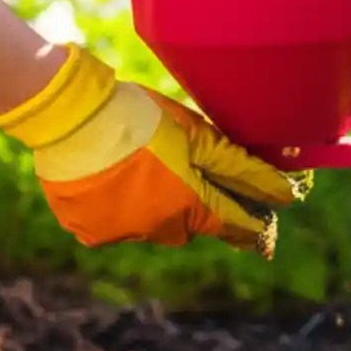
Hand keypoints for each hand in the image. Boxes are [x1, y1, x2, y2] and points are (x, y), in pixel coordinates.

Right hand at [0, 44, 312, 254]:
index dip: (251, 226)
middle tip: (181, 171)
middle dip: (194, 204)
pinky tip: (111, 176)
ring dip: (154, 203)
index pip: (233, 225)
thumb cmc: (140, 117)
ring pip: (152, 224)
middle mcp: (158, 229)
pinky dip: (119, 206)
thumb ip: (239, 168)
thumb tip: (281, 191)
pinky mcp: (89, 232)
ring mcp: (121, 234)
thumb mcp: (196, 135)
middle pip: (190, 224)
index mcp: (190, 206)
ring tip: (137, 164)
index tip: (265, 233)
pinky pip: (116, 224)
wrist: (68, 116)